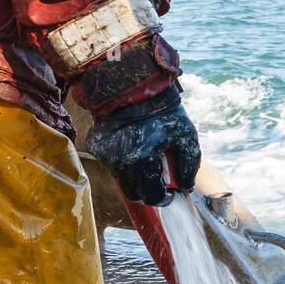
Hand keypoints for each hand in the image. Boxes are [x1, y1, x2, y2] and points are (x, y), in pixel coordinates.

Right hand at [86, 88, 200, 206]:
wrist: (133, 85)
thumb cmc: (164, 111)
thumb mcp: (185, 135)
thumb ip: (189, 164)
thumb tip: (186, 187)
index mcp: (142, 161)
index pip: (152, 196)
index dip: (164, 197)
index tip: (170, 193)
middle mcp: (119, 163)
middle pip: (134, 194)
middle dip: (148, 190)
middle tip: (158, 180)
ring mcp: (104, 156)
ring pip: (121, 179)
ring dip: (134, 176)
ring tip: (146, 159)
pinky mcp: (94, 147)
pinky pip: (110, 163)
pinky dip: (121, 160)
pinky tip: (131, 145)